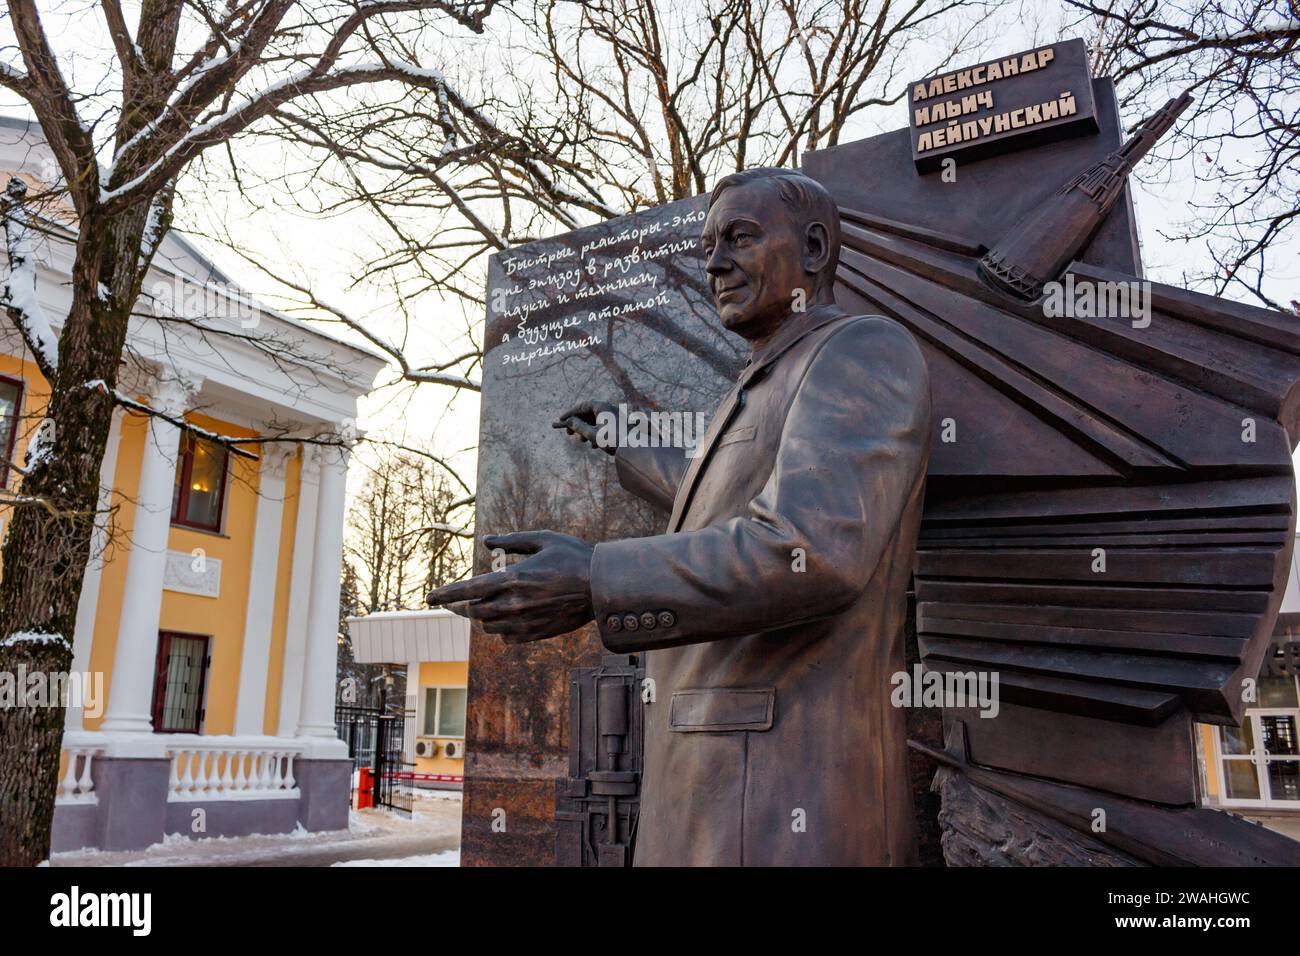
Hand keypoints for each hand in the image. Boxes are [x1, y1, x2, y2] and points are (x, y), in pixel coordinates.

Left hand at [426, 531, 594, 643]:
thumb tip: (487, 542)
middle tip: (457, 602)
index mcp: (513, 579)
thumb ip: (512, 541)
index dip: (446, 594)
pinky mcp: (537, 634)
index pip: (468, 590)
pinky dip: (501, 630)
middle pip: (474, 612)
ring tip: (486, 607)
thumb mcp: (543, 539)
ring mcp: (525, 622)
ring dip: (482, 617)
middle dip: (463, 606)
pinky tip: (507, 619)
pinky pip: (507, 638)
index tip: (430, 597)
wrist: (602, 586)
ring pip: (489, 627)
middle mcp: (515, 604)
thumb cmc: (574, 556)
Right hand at [552, 400, 618, 455]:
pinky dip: (595, 434)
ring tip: (582, 441)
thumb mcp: (592, 434)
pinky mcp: (619, 426)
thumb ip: (578, 427)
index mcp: (603, 407)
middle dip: (578, 424)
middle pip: (588, 414)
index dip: (570, 414)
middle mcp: (609, 409)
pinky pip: (603, 427)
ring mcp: (615, 417)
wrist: (635, 448)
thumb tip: (569, 421)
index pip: (582, 406)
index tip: (561, 420)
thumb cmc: (613, 440)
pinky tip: (594, 446)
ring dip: (586, 430)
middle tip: (568, 433)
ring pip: (595, 421)